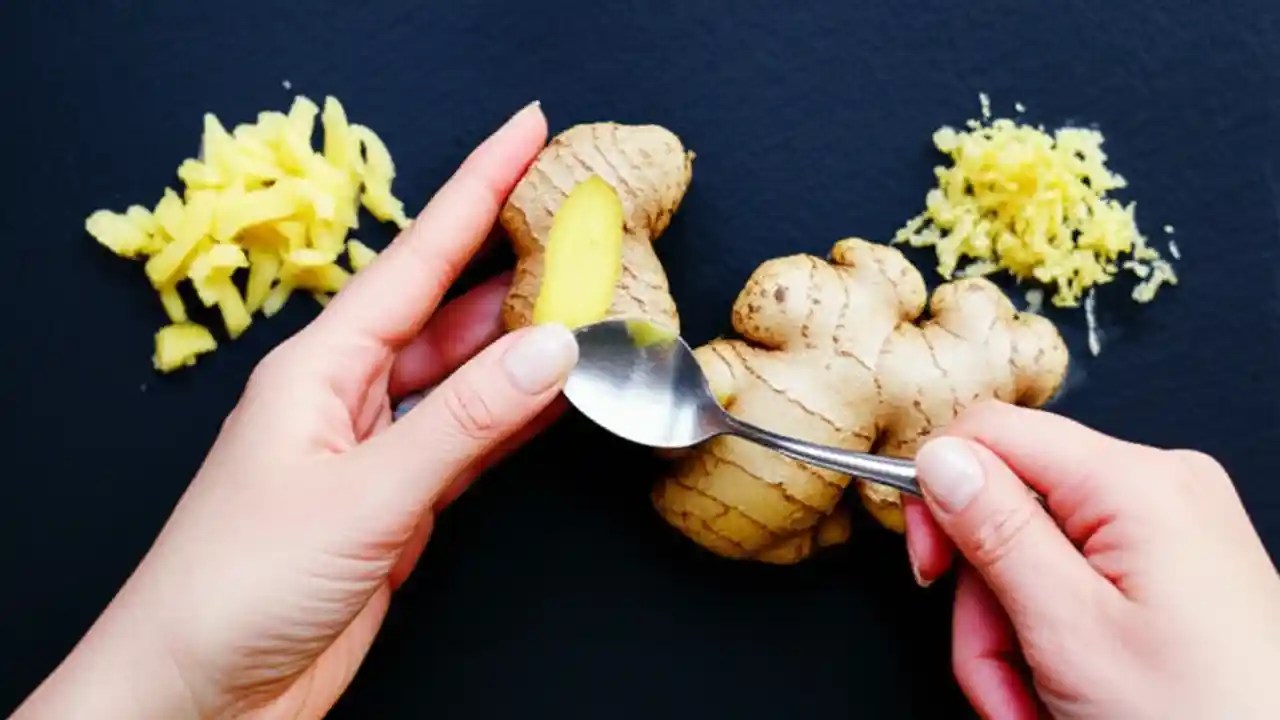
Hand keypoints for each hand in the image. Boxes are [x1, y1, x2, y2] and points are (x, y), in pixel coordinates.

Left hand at [17, 102, 574, 718]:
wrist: (202, 694)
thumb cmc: (238, 587)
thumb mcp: (359, 496)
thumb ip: (460, 424)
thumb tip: (549, 351)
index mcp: (318, 368)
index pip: (415, 259)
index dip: (475, 188)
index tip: (525, 132)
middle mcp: (346, 397)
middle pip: (444, 309)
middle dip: (509, 259)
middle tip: (576, 218)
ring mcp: (372, 451)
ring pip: (462, 376)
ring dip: (521, 343)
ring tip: (585, 297)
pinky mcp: (395, 505)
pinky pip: (468, 441)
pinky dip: (514, 418)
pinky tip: (555, 395)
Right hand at [904, 402, 1279, 719]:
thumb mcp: (1072, 632)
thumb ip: (998, 533)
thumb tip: (939, 458)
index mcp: (1137, 484)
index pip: (991, 432)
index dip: (939, 493)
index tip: (928, 564)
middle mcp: (1159, 490)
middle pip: (1008, 511)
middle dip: (987, 605)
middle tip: (1001, 675)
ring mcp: (1169, 531)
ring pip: (1032, 558)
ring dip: (1013, 639)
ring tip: (1038, 704)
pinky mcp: (1171, 569)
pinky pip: (1074, 582)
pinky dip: (1053, 641)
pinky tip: (1064, 695)